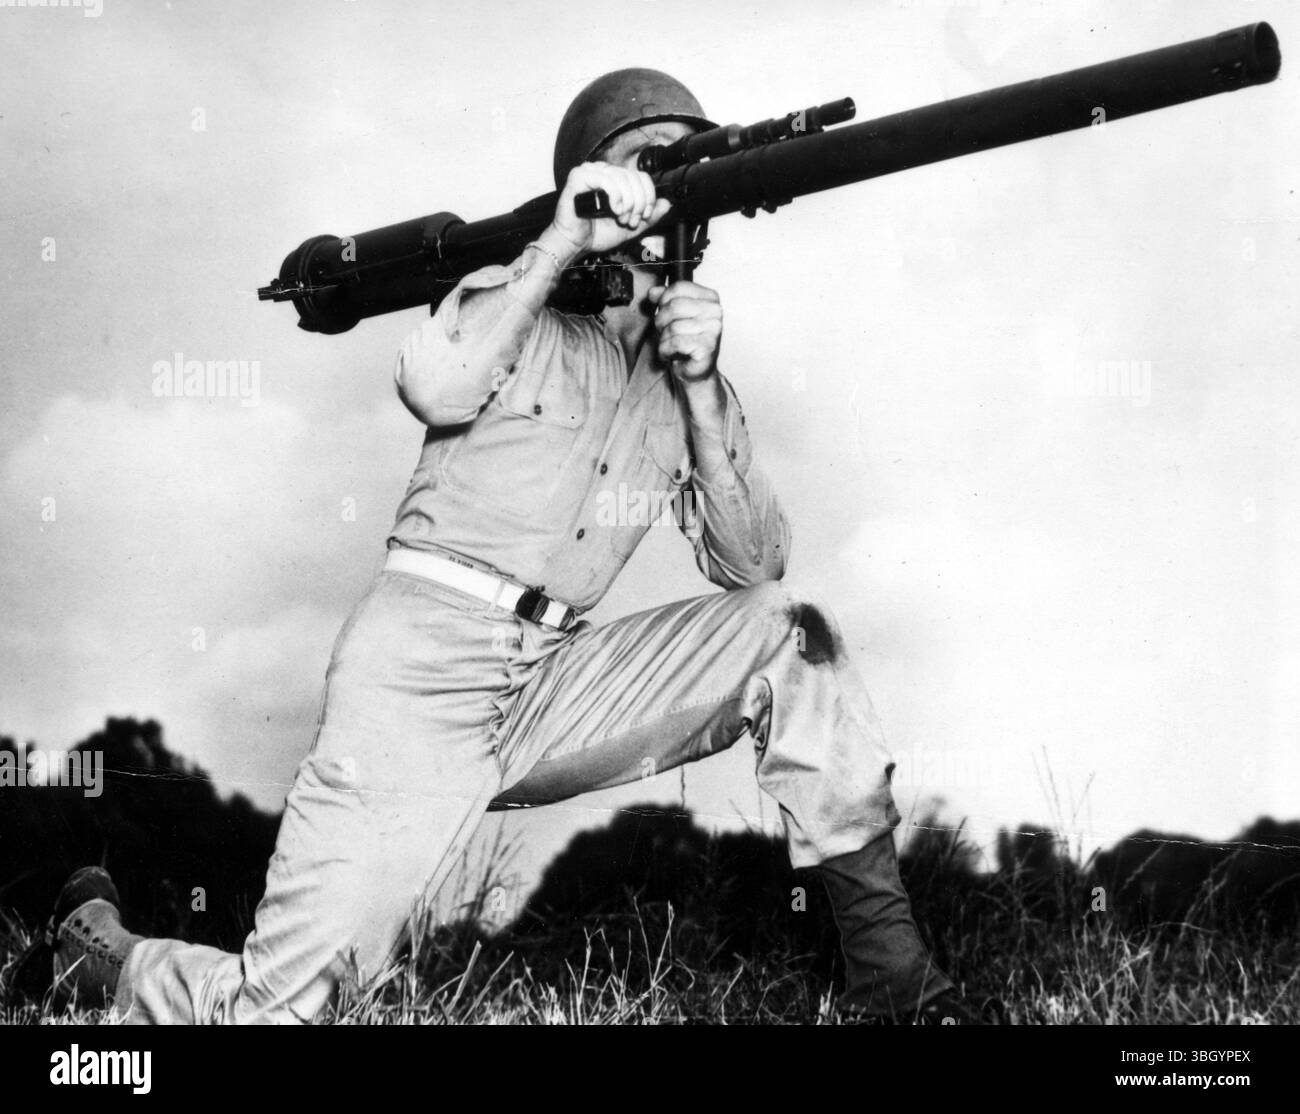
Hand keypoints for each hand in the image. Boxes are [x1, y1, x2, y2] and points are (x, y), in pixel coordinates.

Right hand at [550, 162, 672, 256]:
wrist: (575, 245)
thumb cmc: (595, 234)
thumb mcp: (631, 226)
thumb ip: (649, 216)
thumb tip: (666, 204)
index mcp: (615, 180)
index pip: (641, 176)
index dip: (648, 196)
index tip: (645, 215)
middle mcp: (603, 172)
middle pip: (635, 177)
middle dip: (638, 203)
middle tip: (631, 220)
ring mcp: (591, 172)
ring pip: (623, 177)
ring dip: (628, 202)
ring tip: (620, 218)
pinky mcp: (579, 176)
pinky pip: (606, 178)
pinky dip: (615, 196)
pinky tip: (613, 209)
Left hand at [649, 281, 722, 382]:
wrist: (695, 369)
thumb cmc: (686, 342)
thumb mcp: (674, 315)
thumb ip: (664, 300)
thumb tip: (654, 292)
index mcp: (710, 298)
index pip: (679, 287)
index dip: (663, 300)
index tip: (664, 311)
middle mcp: (715, 311)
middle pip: (673, 306)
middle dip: (661, 321)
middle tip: (667, 333)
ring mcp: (713, 329)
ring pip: (672, 327)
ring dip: (664, 339)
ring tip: (672, 345)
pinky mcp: (707, 347)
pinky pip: (675, 343)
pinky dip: (666, 351)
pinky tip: (673, 353)